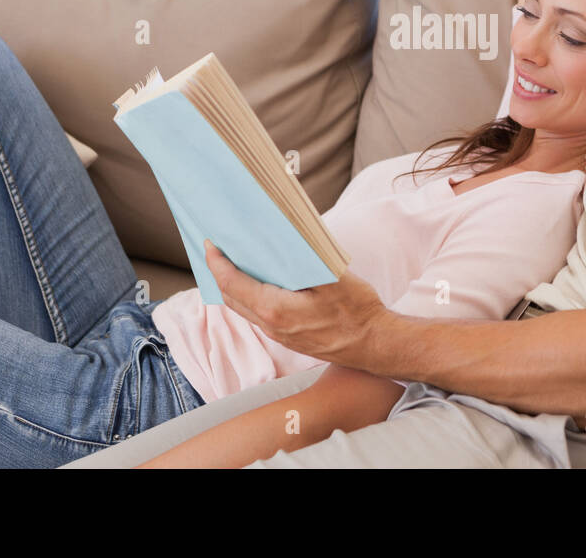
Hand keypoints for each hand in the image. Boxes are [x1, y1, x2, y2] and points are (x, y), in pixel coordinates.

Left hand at [202, 239, 387, 366]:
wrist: (375, 344)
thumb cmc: (357, 311)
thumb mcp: (333, 277)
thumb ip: (302, 259)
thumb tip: (278, 240)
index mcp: (276, 309)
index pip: (232, 284)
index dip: (217, 263)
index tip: (210, 244)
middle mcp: (271, 326)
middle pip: (230, 298)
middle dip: (218, 273)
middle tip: (216, 249)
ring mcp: (278, 335)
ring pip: (243, 308)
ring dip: (233, 286)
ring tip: (232, 263)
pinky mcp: (288, 337)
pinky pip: (257, 315)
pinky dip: (249, 297)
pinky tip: (259, 282)